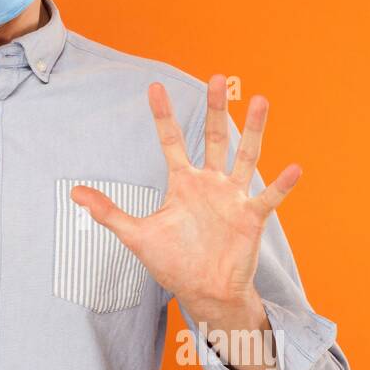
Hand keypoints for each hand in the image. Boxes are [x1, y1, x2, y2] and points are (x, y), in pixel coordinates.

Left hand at [70, 74, 299, 332]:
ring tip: (260, 100)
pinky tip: (294, 167)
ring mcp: (232, 197)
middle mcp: (210, 183)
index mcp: (183, 183)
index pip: (171, 141)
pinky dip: (281, 184)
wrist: (204, 292)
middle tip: (216, 77)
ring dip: (253, 130)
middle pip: (214, 137)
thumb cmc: (173, 263)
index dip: (163, 115)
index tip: (154, 87)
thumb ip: (108, 213)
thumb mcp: (136, 236)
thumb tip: (74, 193)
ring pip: (245, 156)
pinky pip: (269, 197)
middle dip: (215, 109)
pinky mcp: (251, 218)